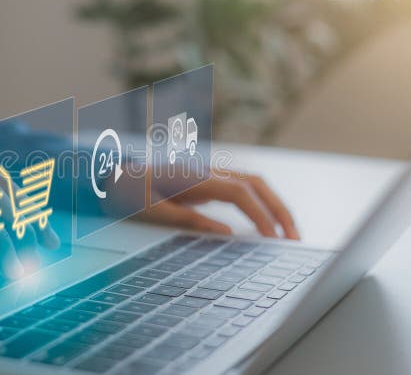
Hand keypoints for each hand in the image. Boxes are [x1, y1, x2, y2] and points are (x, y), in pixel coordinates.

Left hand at [137, 167, 298, 239]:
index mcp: (195, 178)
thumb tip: (228, 234)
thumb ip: (189, 221)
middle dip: (279, 209)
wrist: (116, 177)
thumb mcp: (153, 213)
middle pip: (256, 184)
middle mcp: (207, 172)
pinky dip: (260, 205)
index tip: (273, 238)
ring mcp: (209, 175)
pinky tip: (266, 226)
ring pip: (253, 185)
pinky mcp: (208, 184)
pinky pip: (243, 190)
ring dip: (273, 206)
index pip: (240, 193)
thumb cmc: (131, 196)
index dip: (260, 214)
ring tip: (287, 234)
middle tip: (295, 238)